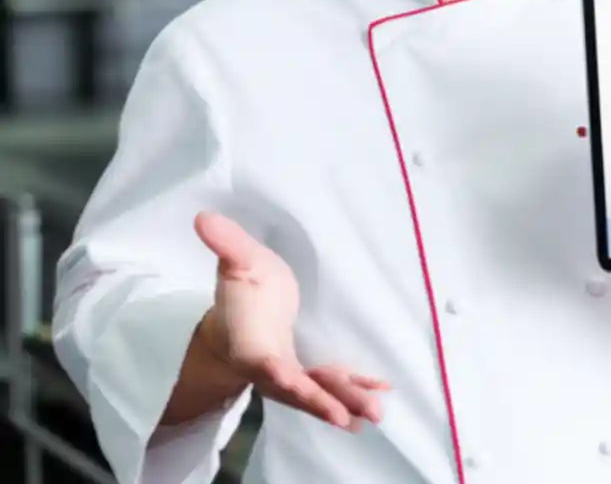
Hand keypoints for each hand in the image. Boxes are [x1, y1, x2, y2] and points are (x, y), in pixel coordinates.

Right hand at [193, 212, 390, 431]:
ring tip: (375, 414)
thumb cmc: (242, 289)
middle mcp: (273, 369)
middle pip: (297, 390)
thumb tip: (203, 217)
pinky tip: (381, 390)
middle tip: (346, 418)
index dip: (278, 375)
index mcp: (252, 346)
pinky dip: (357, 387)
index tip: (292, 383)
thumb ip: (226, 245)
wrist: (242, 316)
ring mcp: (294, 374)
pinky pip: (336, 383)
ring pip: (321, 392)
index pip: (264, 364)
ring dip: (347, 402)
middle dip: (321, 403)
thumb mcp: (237, 262)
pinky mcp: (311, 371)